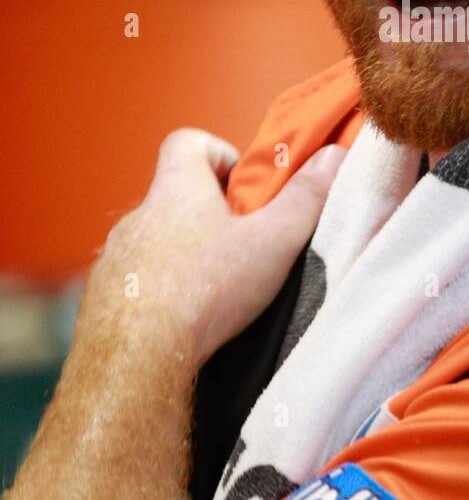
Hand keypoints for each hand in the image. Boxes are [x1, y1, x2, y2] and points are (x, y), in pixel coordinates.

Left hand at [78, 129, 346, 368]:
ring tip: (217, 290)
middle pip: (177, 196)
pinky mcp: (104, 298)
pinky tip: (185, 320)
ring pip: (156, 242)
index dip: (220, 154)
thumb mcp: (274, 241)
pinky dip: (160, 293)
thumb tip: (333, 155)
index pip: (188, 141)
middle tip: (245, 245)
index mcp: (176, 188)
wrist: (138, 357)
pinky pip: (136, 282)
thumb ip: (306, 196)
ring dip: (185, 256)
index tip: (245, 188)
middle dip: (211, 214)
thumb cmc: (206, 291)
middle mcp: (139, 216)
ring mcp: (116, 258)